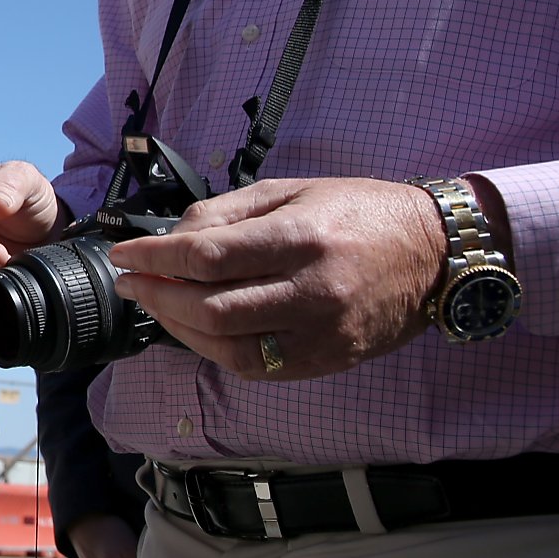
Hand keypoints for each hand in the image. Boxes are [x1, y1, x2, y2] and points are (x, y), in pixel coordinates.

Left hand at [106, 176, 443, 379]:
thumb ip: (226, 213)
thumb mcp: (290, 191)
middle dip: (156, 295)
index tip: (123, 254)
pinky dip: (215, 349)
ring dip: (178, 328)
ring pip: (229, 346)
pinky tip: (195, 328)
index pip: (208, 255)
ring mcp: (322, 333)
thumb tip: (171, 238)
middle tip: (128, 282)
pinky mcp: (329, 360)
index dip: (155, 257)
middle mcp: (312, 290)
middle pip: (211, 307)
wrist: (435, 252)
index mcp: (301, 238)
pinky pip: (257, 366)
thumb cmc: (357, 212)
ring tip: (154, 305)